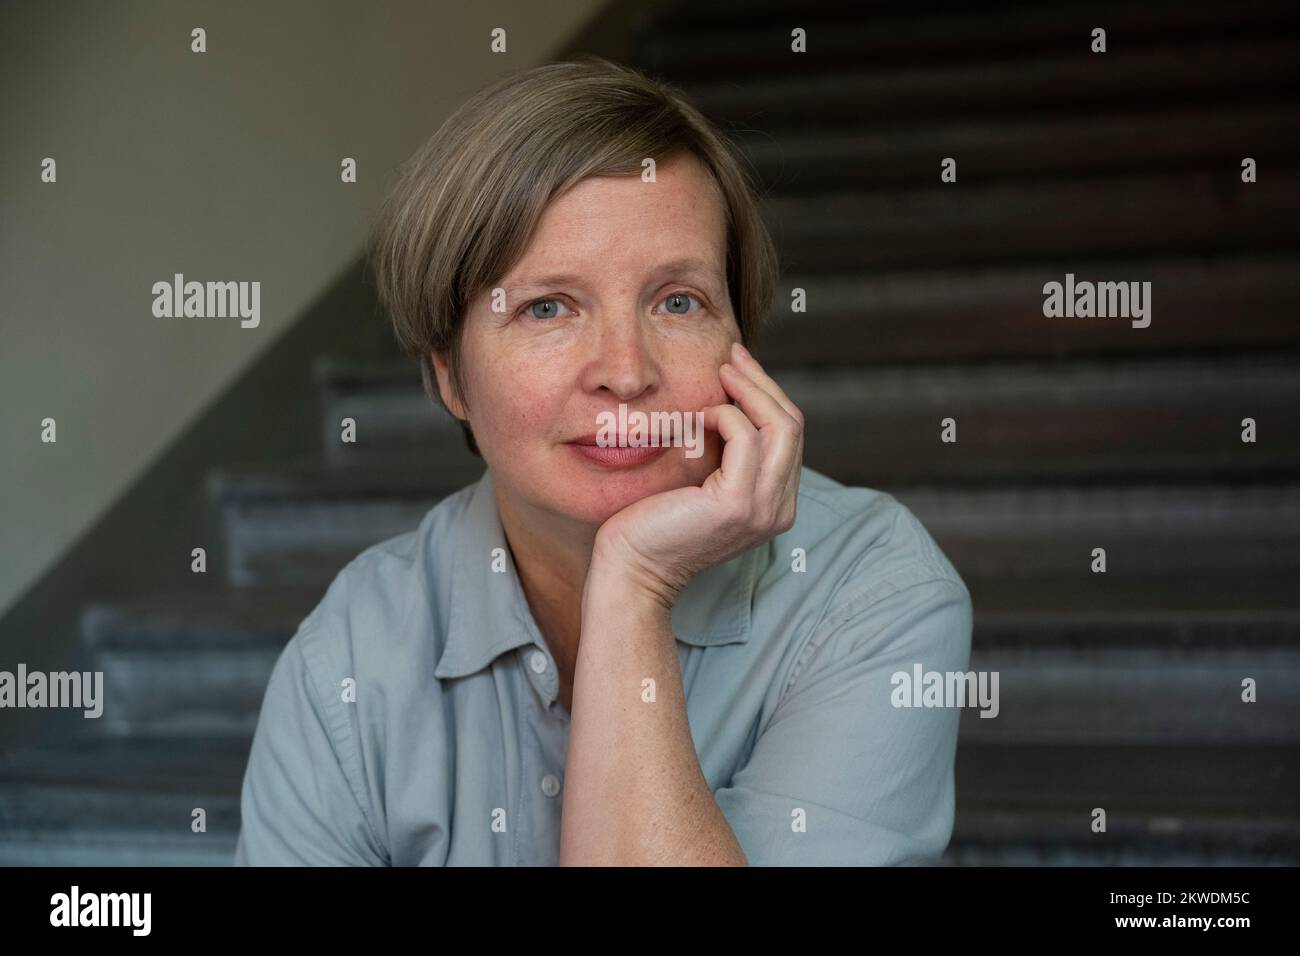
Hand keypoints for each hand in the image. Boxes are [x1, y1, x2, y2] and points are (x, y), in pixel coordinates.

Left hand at [590, 341, 803, 608]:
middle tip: (733, 355)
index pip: (789, 436)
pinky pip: (746, 438)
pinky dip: (726, 415)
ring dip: (750, 389)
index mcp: (774, 504)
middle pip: (792, 425)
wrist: (632, 569)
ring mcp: (762, 509)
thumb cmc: (655, 523)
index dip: (768, 394)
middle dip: (764, 382)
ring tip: (722, 370)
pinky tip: (701, 412)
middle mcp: (778, 509)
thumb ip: (726, 453)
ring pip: (780, 426)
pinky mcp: (737, 505)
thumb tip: (728, 399)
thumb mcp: (702, 482)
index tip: (739, 365)